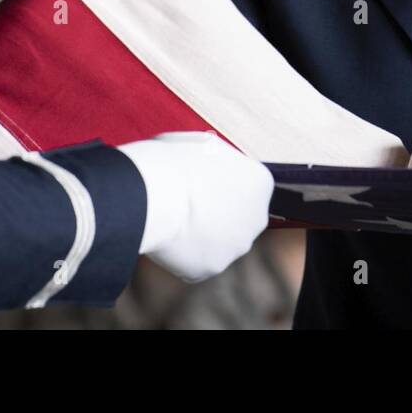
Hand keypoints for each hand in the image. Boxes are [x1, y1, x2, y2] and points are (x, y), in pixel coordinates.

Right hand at [118, 131, 273, 282]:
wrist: (151, 195)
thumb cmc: (173, 162)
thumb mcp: (202, 144)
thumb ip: (217, 158)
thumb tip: (211, 160)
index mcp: (260, 182)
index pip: (245, 186)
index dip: (219, 183)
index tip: (198, 181)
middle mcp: (256, 218)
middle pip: (237, 218)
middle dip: (216, 214)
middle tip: (186, 202)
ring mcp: (235, 246)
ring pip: (218, 242)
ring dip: (200, 235)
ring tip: (173, 217)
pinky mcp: (211, 268)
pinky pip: (196, 261)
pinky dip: (182, 253)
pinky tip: (168, 236)